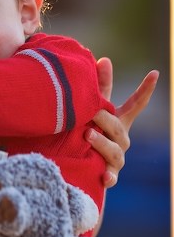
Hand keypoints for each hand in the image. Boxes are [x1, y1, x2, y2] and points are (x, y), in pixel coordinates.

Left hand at [90, 57, 158, 186]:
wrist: (82, 168)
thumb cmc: (89, 133)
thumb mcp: (93, 110)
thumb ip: (100, 88)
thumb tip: (103, 58)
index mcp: (119, 121)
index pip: (135, 104)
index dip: (144, 90)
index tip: (154, 74)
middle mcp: (122, 140)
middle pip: (117, 127)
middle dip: (105, 118)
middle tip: (91, 111)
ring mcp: (117, 159)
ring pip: (114, 151)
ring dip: (102, 143)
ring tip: (87, 135)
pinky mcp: (108, 175)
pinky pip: (111, 177)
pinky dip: (109, 177)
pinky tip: (104, 177)